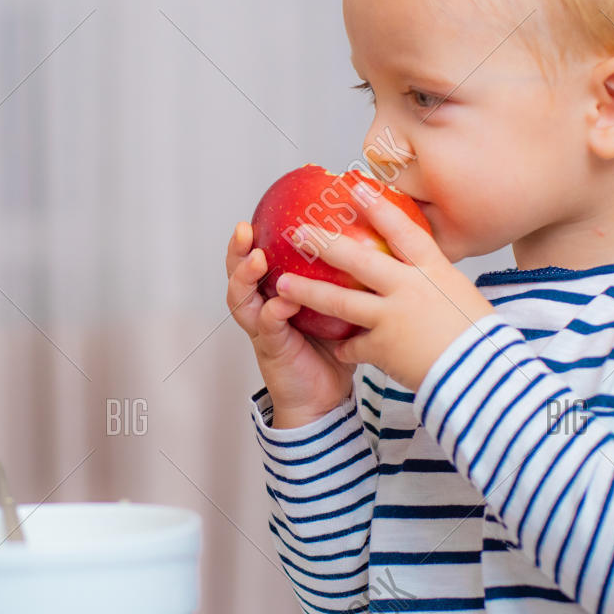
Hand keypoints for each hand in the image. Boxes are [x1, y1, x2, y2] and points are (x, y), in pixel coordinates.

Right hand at [224, 221, 355, 427]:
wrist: (325, 399)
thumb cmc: (333, 352)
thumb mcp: (337, 310)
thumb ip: (341, 282)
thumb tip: (376, 242)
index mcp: (276, 295)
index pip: (257, 261)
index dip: (251, 239)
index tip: (256, 214)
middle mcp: (263, 309)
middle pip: (238, 274)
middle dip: (237, 251)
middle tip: (245, 229)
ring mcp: (263, 330)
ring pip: (241, 299)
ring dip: (245, 278)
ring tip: (257, 260)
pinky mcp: (272, 349)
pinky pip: (267, 327)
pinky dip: (273, 312)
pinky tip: (282, 303)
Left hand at [274, 186, 495, 392]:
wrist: (482, 373)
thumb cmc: (480, 336)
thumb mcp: (462, 294)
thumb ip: (436, 281)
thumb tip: (423, 272)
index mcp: (434, 271)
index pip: (403, 231)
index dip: (379, 208)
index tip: (356, 186)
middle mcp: (409, 287)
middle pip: (359, 259)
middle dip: (326, 243)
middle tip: (301, 232)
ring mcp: (393, 316)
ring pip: (340, 300)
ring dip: (308, 292)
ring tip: (283, 285)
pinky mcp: (383, 348)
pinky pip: (354, 346)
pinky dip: (346, 347)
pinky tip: (339, 348)